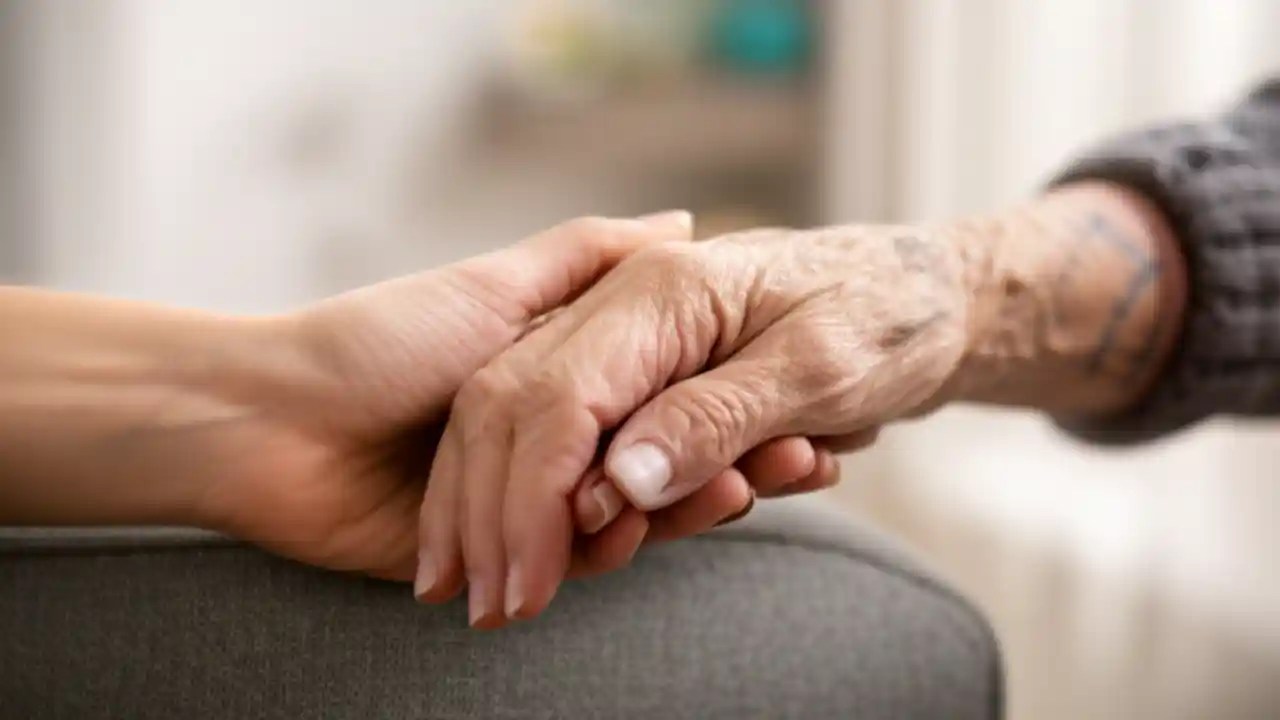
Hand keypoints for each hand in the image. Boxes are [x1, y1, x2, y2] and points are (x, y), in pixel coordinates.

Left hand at [197, 214, 822, 580]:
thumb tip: (680, 223)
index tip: (789, 407)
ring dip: (687, 506)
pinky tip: (653, 526)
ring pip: (625, 519)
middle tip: (797, 456)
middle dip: (727, 461)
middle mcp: (548, 449)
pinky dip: (614, 551)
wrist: (271, 424)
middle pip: (656, 464)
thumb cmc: (379, 342)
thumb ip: (584, 256)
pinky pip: (570, 565)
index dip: (725, 405)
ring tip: (746, 481)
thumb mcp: (496, 286)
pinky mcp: (494, 566)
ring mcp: (523, 510)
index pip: (661, 402)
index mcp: (556, 387)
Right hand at [416, 224, 966, 624]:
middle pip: (518, 409)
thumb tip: (617, 486)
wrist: (930, 299)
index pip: (560, 398)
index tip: (529, 583)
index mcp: (662, 292)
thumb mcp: (818, 372)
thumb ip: (714, 421)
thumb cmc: (887, 320)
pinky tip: (654, 519)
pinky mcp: (642, 375)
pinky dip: (597, 495)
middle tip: (501, 609)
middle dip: (506, 514)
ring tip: (568, 570)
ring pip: (538, 427)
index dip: (535, 498)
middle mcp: (626, 308)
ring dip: (543, 510)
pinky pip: (588, 439)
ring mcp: (628, 340)